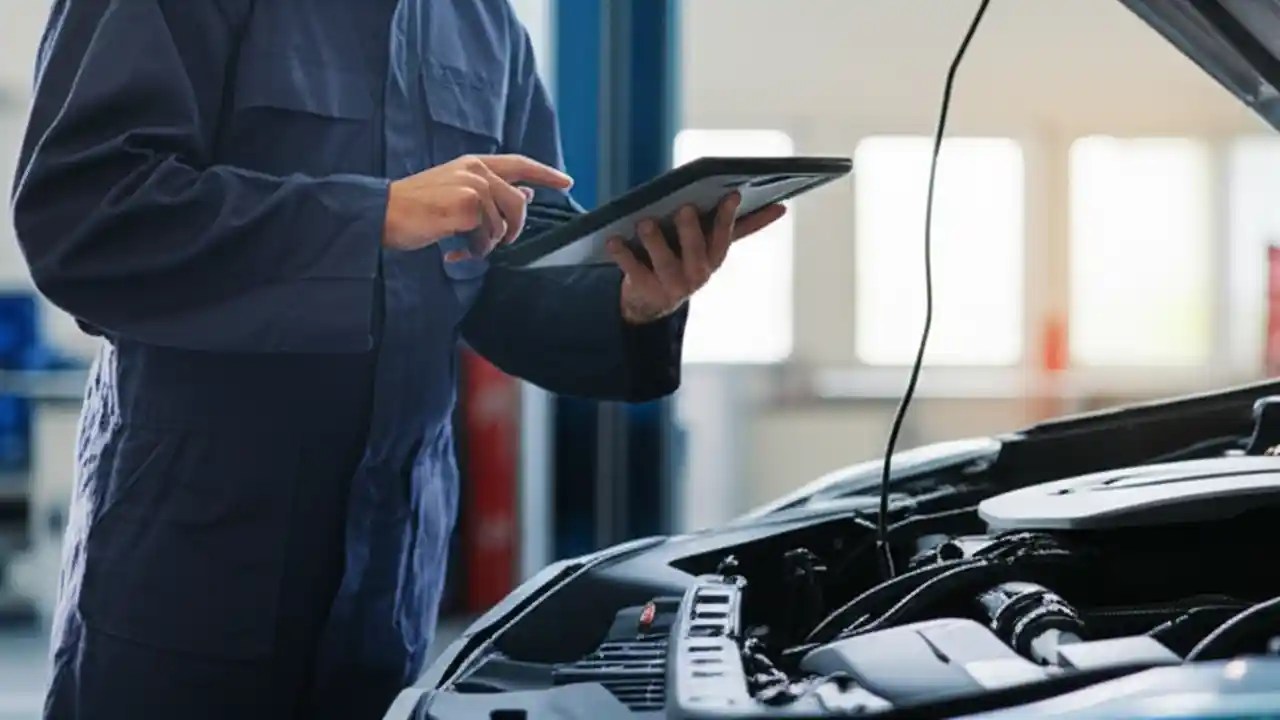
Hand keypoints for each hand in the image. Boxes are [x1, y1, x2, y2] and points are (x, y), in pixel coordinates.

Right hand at [384, 154, 573, 252]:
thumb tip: (527, 197)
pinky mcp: (466, 206)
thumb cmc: (415, 208)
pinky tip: (456, 251)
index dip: (545, 174)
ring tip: (465, 246)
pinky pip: (487, 237)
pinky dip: (475, 251)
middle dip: (514, 229)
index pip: (519, 164)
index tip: (566, 182)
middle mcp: (476, 170)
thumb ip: (490, 191)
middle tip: (496, 243)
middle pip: (520, 203)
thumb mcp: (456, 191)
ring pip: (504, 224)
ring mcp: (472, 186)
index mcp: (473, 164)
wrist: (382, 213)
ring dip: (488, 244)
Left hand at [606, 194, 786, 323]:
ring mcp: (672, 285)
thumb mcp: (706, 243)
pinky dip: (622, 254)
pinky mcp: (646, 290)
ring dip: (655, 241)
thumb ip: (734, 224)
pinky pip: (633, 271)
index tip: (731, 195)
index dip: (728, 217)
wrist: (651, 302)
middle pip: (696, 250)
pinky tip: (613, 239)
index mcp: (714, 257)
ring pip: (664, 262)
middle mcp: (697, 273)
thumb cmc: (681, 258)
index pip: (726, 235)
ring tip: (645, 222)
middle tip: (685, 207)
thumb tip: (777, 206)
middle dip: (691, 230)